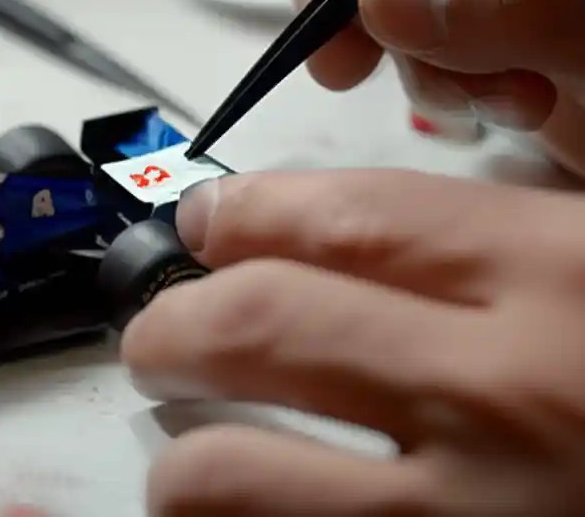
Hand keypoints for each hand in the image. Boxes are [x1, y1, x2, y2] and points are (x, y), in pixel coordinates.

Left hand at [121, 170, 584, 514]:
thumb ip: (497, 257)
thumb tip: (343, 240)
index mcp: (561, 272)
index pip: (344, 215)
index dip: (245, 215)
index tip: (206, 223)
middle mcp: (510, 385)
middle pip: (258, 323)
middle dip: (172, 326)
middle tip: (157, 341)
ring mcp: (476, 508)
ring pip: (233, 470)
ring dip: (182, 461)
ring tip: (184, 462)